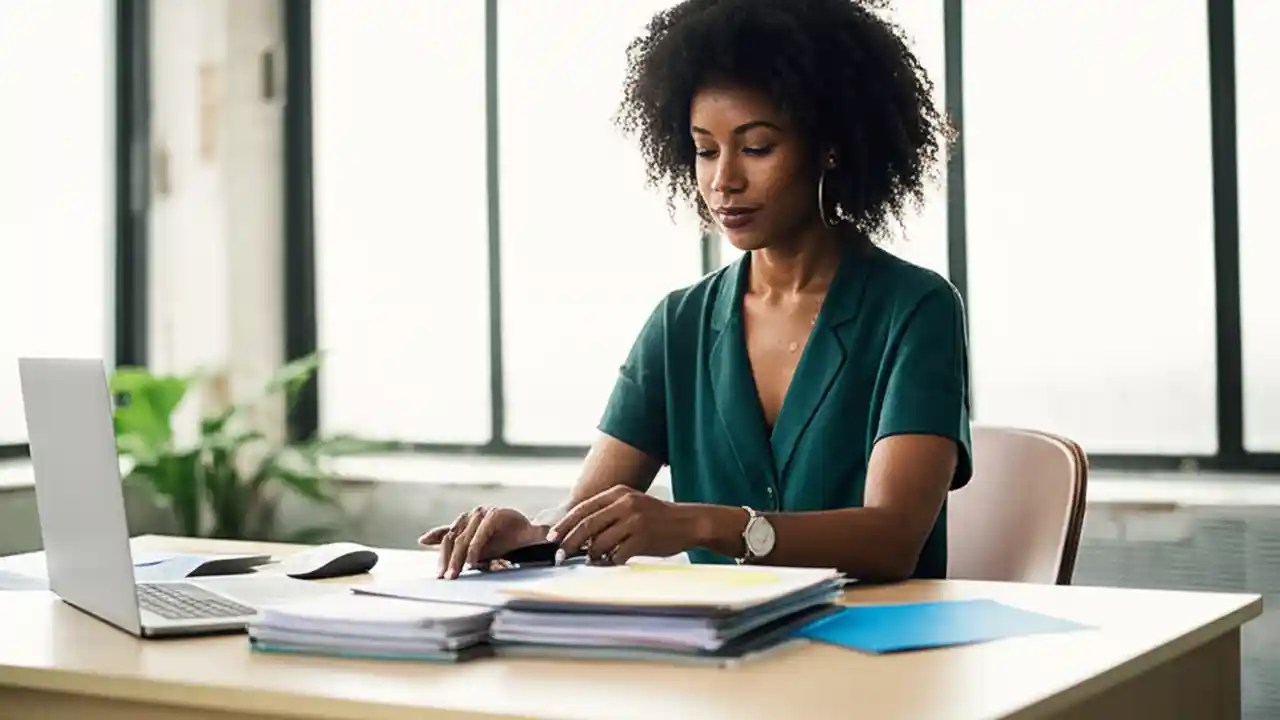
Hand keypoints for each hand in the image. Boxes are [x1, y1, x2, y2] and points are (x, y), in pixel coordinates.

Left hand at [418, 506, 542, 578]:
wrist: (529, 534)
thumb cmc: (502, 540)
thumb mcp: (476, 546)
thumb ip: (454, 542)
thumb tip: (422, 539)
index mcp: (467, 520)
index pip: (448, 537)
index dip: (442, 555)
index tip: (439, 575)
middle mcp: (474, 514)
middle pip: (454, 538)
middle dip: (449, 560)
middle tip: (446, 578)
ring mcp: (484, 513)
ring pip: (464, 538)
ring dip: (458, 558)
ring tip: (455, 574)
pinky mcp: (494, 515)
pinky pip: (480, 535)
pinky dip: (474, 550)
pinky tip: (471, 563)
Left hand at [548, 487, 696, 565]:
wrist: (689, 522)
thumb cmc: (657, 518)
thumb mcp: (631, 504)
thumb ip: (608, 512)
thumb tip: (578, 530)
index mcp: (618, 493)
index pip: (583, 509)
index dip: (565, 525)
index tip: (553, 538)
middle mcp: (625, 503)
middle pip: (586, 525)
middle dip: (569, 542)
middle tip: (560, 555)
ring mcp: (634, 521)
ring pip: (599, 542)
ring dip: (590, 555)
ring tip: (589, 561)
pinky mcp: (643, 538)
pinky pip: (617, 555)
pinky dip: (609, 562)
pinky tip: (608, 564)